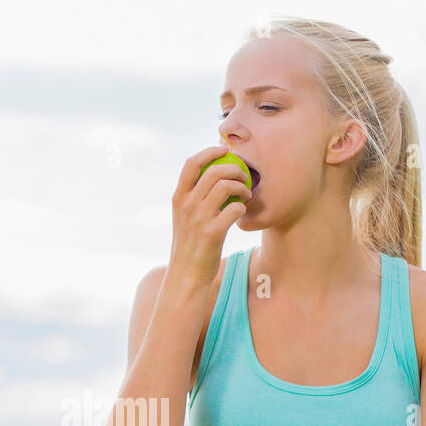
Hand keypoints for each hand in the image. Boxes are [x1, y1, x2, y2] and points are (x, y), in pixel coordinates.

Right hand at [167, 144, 251, 288]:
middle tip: (244, 176)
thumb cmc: (190, 244)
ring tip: (246, 195)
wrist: (186, 275)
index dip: (209, 151)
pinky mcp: (212, 233)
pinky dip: (242, 208)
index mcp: (178, 198)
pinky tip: (242, 212)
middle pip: (214, 171)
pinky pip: (234, 209)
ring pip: (225, 186)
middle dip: (234, 169)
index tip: (224, 150)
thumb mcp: (184, 218)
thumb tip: (214, 176)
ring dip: (241, 187)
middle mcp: (186, 205)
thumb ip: (194, 198)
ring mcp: (198, 219)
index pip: (192, 163)